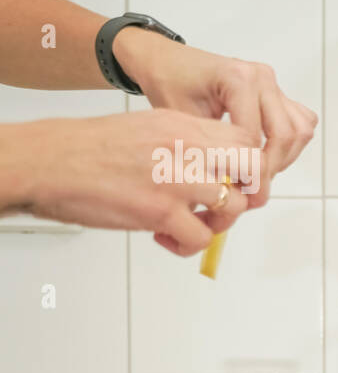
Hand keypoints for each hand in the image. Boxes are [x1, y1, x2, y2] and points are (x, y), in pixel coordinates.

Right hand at [5, 111, 256, 255]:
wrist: (50, 161)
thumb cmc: (91, 148)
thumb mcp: (148, 127)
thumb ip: (187, 142)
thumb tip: (217, 167)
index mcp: (183, 126)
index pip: (245, 140)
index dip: (248, 164)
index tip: (234, 179)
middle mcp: (186, 149)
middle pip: (253, 168)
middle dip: (246, 191)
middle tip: (224, 204)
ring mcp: (176, 180)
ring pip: (233, 207)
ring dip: (218, 223)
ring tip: (191, 224)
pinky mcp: (161, 211)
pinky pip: (201, 238)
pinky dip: (188, 246)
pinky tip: (167, 238)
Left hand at [113, 28, 316, 207]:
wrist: (167, 61)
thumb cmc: (169, 83)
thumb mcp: (182, 120)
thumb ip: (210, 151)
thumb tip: (231, 190)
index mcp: (238, 79)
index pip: (255, 137)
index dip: (250, 170)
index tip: (240, 194)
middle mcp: (262, 77)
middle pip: (285, 135)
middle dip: (271, 168)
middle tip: (255, 191)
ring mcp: (272, 83)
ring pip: (300, 129)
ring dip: (285, 157)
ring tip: (260, 173)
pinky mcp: (277, 91)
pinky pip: (300, 120)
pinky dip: (290, 143)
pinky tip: (268, 155)